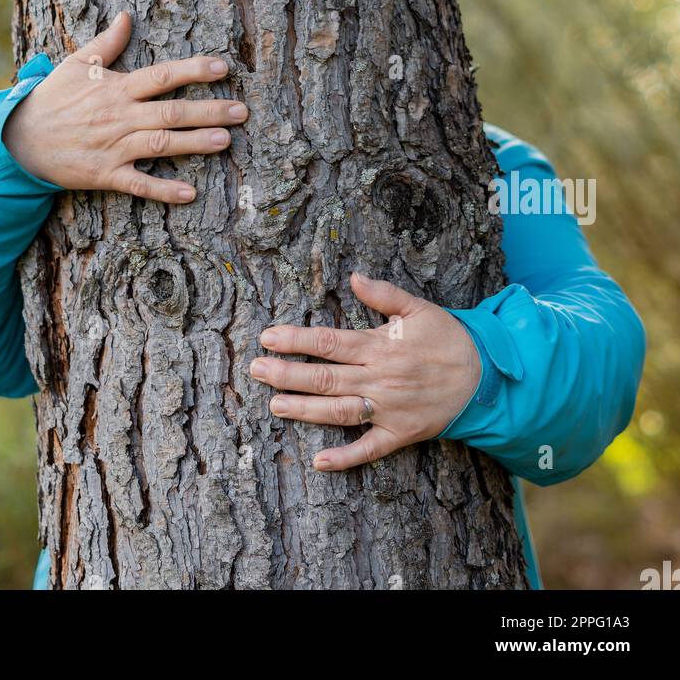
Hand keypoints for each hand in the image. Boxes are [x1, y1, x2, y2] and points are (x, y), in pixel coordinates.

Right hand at [3, 11, 246, 201]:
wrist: (19, 139)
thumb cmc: (52, 98)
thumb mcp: (77, 63)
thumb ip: (108, 41)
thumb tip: (127, 15)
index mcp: (116, 88)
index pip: (162, 76)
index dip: (193, 71)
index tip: (223, 69)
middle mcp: (120, 116)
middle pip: (171, 112)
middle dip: (209, 111)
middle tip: (242, 111)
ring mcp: (114, 147)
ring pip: (161, 144)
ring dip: (195, 143)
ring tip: (226, 141)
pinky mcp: (105, 174)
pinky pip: (138, 184)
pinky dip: (163, 189)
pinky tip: (190, 193)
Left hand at [249, 272, 480, 470]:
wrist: (484, 378)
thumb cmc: (448, 339)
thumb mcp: (418, 308)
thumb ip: (384, 294)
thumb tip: (353, 276)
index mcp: (379, 346)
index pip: (328, 342)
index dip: (295, 340)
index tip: (267, 337)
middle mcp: (379, 379)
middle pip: (324, 378)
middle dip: (286, 374)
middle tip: (254, 370)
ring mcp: (388, 409)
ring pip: (338, 412)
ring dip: (304, 410)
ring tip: (274, 405)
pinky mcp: (400, 434)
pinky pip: (369, 449)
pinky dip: (345, 458)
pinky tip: (319, 463)